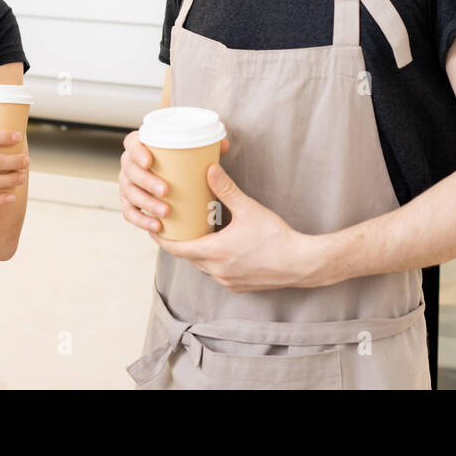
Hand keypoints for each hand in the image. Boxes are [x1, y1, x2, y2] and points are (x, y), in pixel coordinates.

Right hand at [119, 129, 228, 231]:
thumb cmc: (183, 161)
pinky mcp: (130, 203)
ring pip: (129, 193)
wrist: (176, 178)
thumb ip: (210, 146)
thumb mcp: (196, 152)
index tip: (150, 161)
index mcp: (142, 145)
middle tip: (166, 190)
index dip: (136, 151)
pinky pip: (130, 213)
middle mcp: (130, 164)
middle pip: (130, 170)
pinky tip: (156, 226)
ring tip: (166, 211)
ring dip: (146, 203)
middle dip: (146, 181)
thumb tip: (224, 146)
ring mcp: (128, 184)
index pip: (131, 143)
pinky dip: (142, 220)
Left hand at [155, 163, 322, 292]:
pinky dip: (212, 262)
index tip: (154, 227)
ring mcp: (228, 281)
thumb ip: (226, 190)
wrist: (301, 263)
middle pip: (188, 257)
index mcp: (215, 252)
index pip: (177, 249)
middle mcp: (217, 270)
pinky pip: (216, 274)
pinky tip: (219, 248)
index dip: (162, 239)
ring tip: (196, 234)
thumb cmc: (276, 237)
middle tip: (175, 226)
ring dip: (197, 253)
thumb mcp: (249, 209)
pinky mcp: (238, 286)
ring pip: (202, 267)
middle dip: (180, 243)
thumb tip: (209, 169)